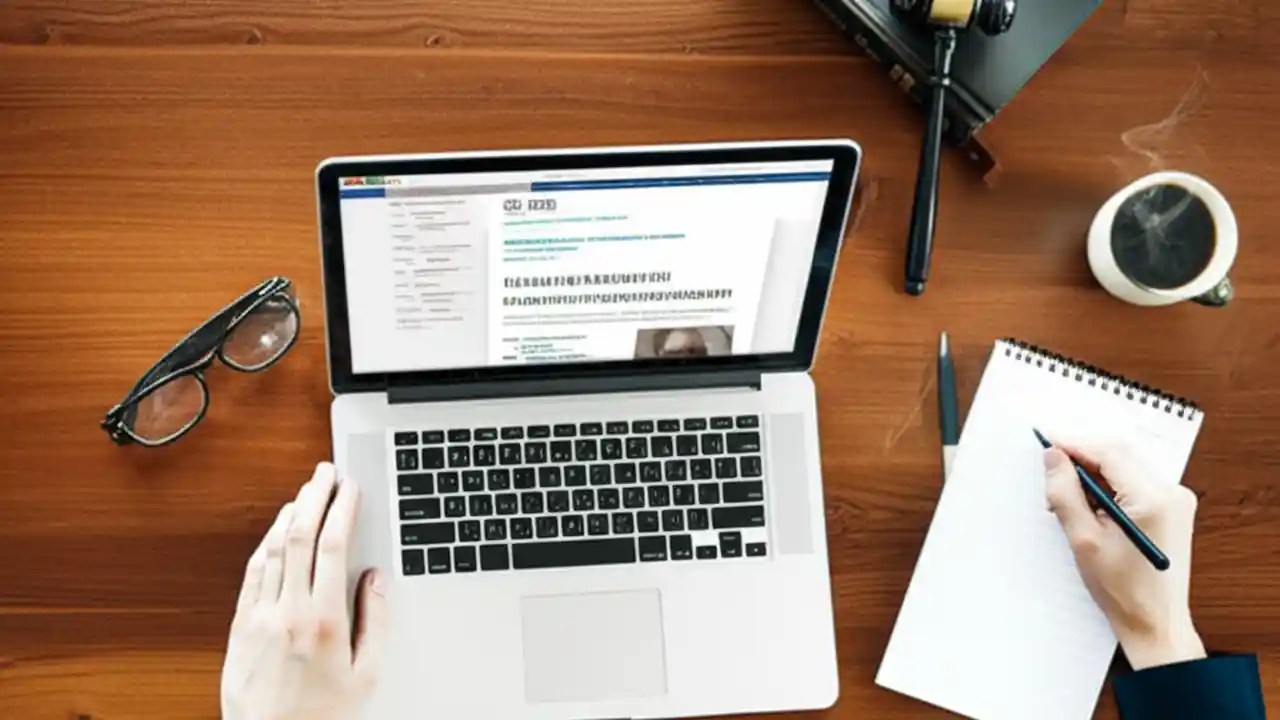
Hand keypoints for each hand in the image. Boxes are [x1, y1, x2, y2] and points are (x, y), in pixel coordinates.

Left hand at [222, 463, 387, 719]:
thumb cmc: (322, 718)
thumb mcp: (367, 676)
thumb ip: (375, 622)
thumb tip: (375, 580)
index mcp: (325, 620)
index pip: (332, 546)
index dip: (341, 509)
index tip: (350, 488)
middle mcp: (288, 611)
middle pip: (299, 536)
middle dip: (314, 496)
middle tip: (325, 473)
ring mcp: (259, 617)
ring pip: (273, 549)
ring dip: (289, 514)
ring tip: (304, 493)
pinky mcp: (239, 627)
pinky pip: (251, 573)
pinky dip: (265, 545)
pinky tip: (275, 533)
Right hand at [1044, 444, 1206, 670]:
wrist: (1156, 622)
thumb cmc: (1123, 590)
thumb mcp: (1083, 540)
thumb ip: (1065, 493)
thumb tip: (1053, 459)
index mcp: (1153, 499)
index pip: (1109, 452)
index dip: (1074, 443)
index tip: (1046, 442)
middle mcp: (1172, 493)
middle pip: (1119, 455)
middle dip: (1082, 458)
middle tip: (1052, 474)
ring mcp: (1177, 499)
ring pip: (1126, 466)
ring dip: (1095, 473)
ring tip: (1069, 498)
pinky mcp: (1174, 508)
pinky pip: (1136, 481)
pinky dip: (1110, 485)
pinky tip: (1091, 505)